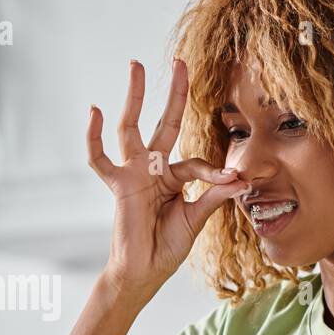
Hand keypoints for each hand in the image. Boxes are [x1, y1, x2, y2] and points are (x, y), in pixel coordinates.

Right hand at [87, 59, 248, 302]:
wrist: (143, 273)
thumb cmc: (167, 248)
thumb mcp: (196, 219)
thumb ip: (213, 196)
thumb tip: (240, 178)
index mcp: (174, 178)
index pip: (197, 163)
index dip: (215, 171)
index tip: (236, 181)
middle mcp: (154, 169)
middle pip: (164, 122)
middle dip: (174, 93)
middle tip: (180, 61)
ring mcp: (134, 174)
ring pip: (132, 127)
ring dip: (135, 96)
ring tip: (136, 66)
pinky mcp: (118, 185)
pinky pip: (100, 158)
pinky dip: (94, 137)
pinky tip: (94, 111)